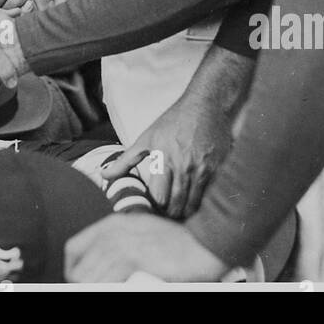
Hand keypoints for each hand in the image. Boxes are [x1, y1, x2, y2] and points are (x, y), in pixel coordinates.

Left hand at [65, 214, 226, 282]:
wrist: (202, 243)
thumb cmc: (175, 243)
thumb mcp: (139, 233)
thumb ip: (117, 244)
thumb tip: (101, 265)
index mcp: (110, 225)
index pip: (72, 248)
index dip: (72, 269)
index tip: (79, 282)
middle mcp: (111, 233)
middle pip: (78, 270)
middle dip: (83, 285)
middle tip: (96, 289)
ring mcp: (121, 246)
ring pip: (88, 280)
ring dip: (95, 288)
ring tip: (113, 288)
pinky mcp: (133, 260)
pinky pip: (106, 283)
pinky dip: (107, 289)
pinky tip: (122, 288)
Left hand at [100, 89, 230, 218]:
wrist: (204, 105)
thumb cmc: (172, 122)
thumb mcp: (146, 139)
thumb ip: (125, 161)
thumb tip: (103, 175)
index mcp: (163, 160)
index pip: (159, 199)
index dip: (155, 209)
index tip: (153, 212)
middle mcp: (184, 167)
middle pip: (177, 206)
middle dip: (171, 216)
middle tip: (166, 219)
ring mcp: (203, 169)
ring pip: (195, 205)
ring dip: (187, 213)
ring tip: (180, 214)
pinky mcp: (219, 169)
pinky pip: (211, 196)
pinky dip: (203, 204)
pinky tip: (197, 205)